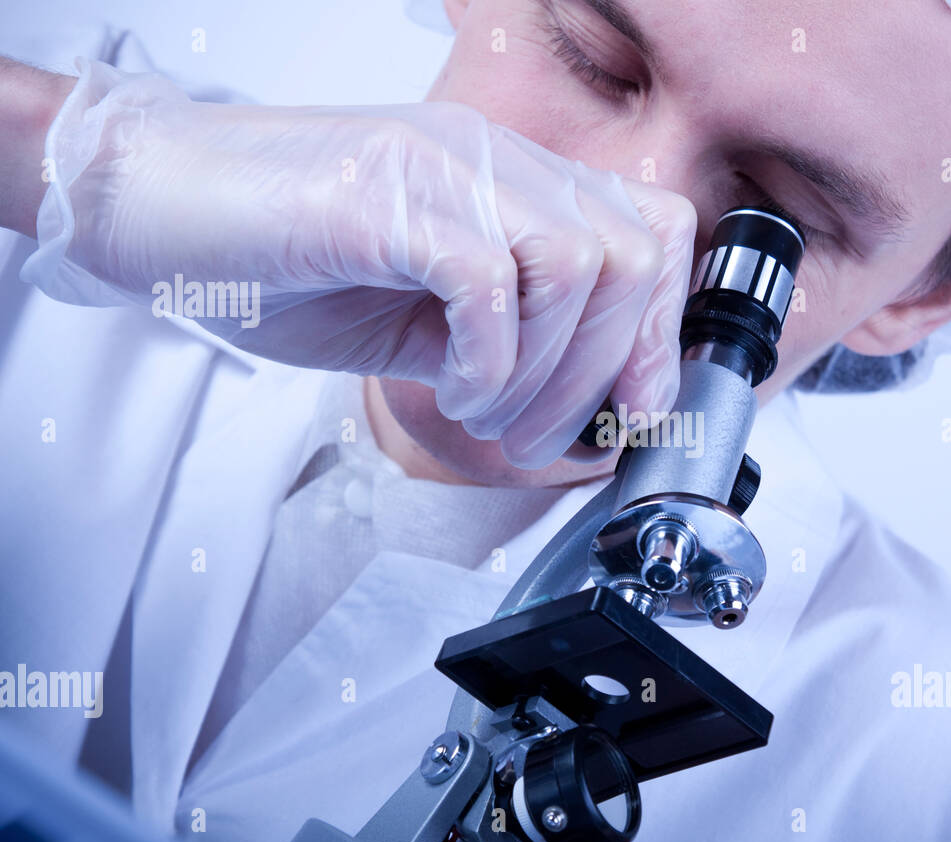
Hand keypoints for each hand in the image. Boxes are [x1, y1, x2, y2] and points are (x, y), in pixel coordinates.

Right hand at [23, 58, 695, 467]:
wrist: (152, 211)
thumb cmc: (280, 264)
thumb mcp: (422, 323)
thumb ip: (505, 353)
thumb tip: (583, 421)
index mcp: (511, 183)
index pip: (650, 229)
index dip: (663, 327)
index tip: (640, 406)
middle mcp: (491, 160)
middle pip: (631, 253)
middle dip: (604, 373)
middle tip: (538, 437)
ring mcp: (442, 167)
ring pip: (578, 265)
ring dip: (545, 376)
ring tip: (485, 417)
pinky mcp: (385, 196)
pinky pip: (490, 280)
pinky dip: (491, 362)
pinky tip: (455, 394)